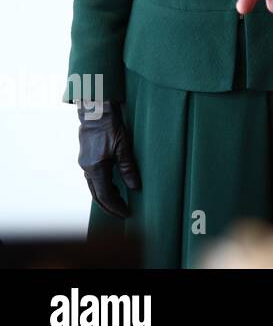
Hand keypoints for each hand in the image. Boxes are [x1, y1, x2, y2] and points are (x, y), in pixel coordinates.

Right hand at [77, 101, 139, 218]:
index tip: (126, 213)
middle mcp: (87, 169)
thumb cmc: (111, 127)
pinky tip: (113, 186)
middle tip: (123, 213)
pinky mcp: (86, 159)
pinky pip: (93, 179)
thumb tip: (135, 188)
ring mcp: (85, 164)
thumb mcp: (124, 147)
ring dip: (106, 197)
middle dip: (110, 206)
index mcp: (95, 168)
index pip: (105, 195)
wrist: (96, 111)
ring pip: (94, 187)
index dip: (116, 206)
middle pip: (97, 195)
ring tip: (120, 202)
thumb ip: (128, 168)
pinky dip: (103, 187)